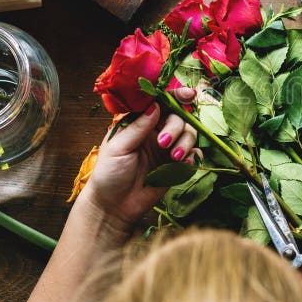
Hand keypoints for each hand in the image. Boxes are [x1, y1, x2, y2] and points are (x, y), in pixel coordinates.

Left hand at [79, 88, 200, 233]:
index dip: (175, 96)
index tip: (188, 95)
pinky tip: (184, 163)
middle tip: (163, 143)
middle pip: (178, 117)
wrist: (113, 206)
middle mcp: (156, 132)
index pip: (160, 103)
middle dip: (176, 127)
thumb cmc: (108, 173)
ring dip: (185, 142)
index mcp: (139, 123)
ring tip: (173, 157)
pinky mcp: (176, 165)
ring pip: (189, 134)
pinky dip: (193, 156)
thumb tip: (155, 106)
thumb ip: (138, 127)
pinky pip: (193, 154)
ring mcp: (167, 148)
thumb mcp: (118, 147)